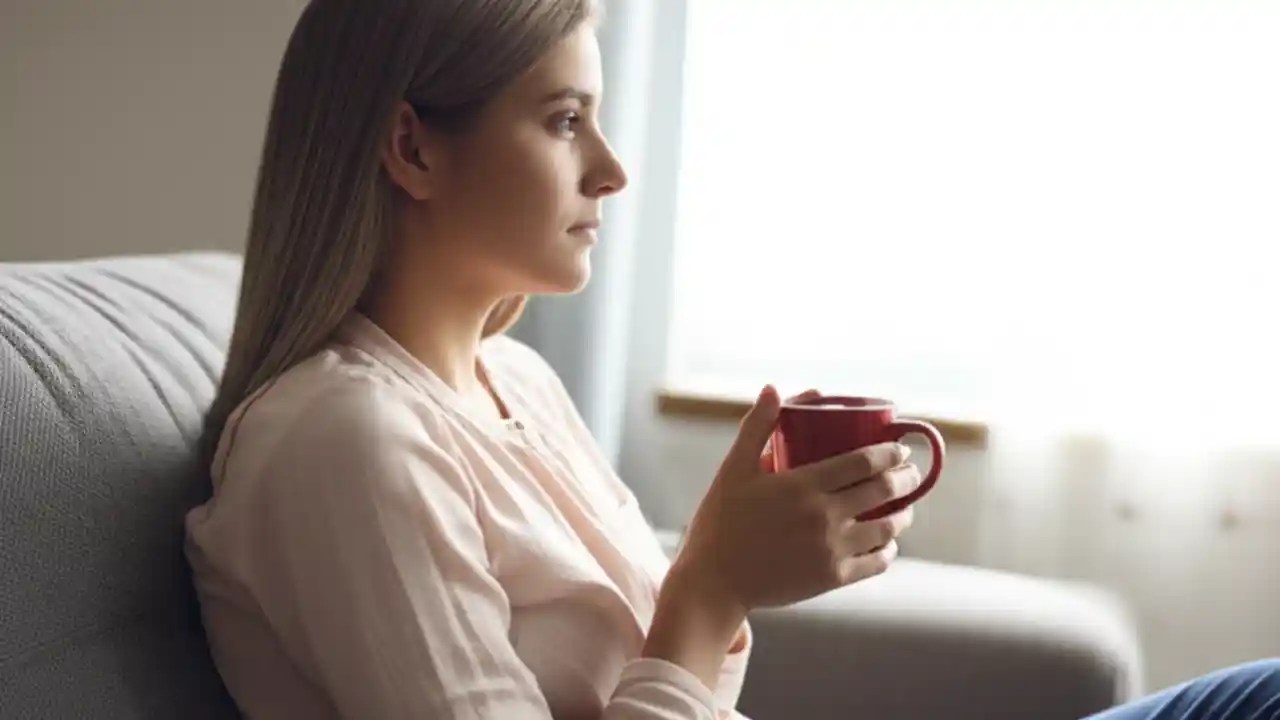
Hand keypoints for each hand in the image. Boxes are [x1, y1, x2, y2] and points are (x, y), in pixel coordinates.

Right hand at [671, 385, 920, 613]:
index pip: (863, 461)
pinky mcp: (831, 578)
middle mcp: (823, 516)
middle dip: (906, 478)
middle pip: (883, 490)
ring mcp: (831, 549)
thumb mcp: (734, 469)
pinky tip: (887, 544)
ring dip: (903, 514)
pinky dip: (888, 550)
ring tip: (904, 508)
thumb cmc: (721, 522)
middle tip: (910, 472)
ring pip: (886, 527)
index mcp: (803, 484)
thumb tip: (773, 389)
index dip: (889, 453)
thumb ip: (757, 427)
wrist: (714, 582)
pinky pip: (875, 562)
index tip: (900, 448)